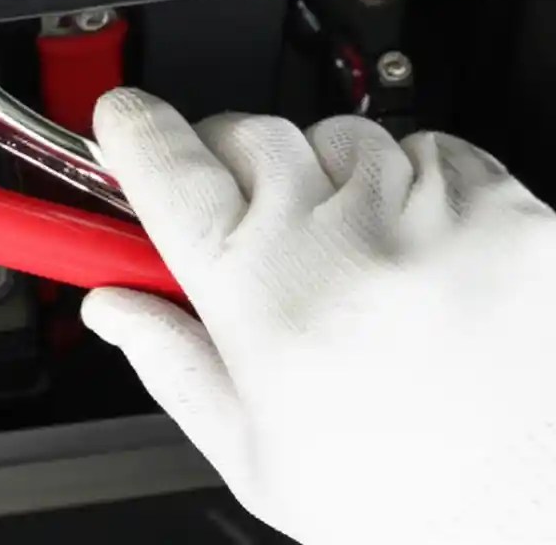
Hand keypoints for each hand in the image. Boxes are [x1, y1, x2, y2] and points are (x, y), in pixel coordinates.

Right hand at [83, 89, 555, 544]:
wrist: (543, 519)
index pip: (169, 170)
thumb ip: (171, 364)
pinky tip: (417, 254)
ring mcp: (431, 218)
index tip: (124, 120)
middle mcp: (344, 241)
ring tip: (352, 259)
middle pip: (250, 135)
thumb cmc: (406, 500)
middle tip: (250, 226)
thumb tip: (113, 306)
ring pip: (341, 136)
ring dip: (327, 177)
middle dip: (230, 164)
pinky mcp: (507, 209)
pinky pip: (432, 150)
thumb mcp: (255, 454)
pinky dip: (412, 185)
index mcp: (263, 300)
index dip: (134, 133)